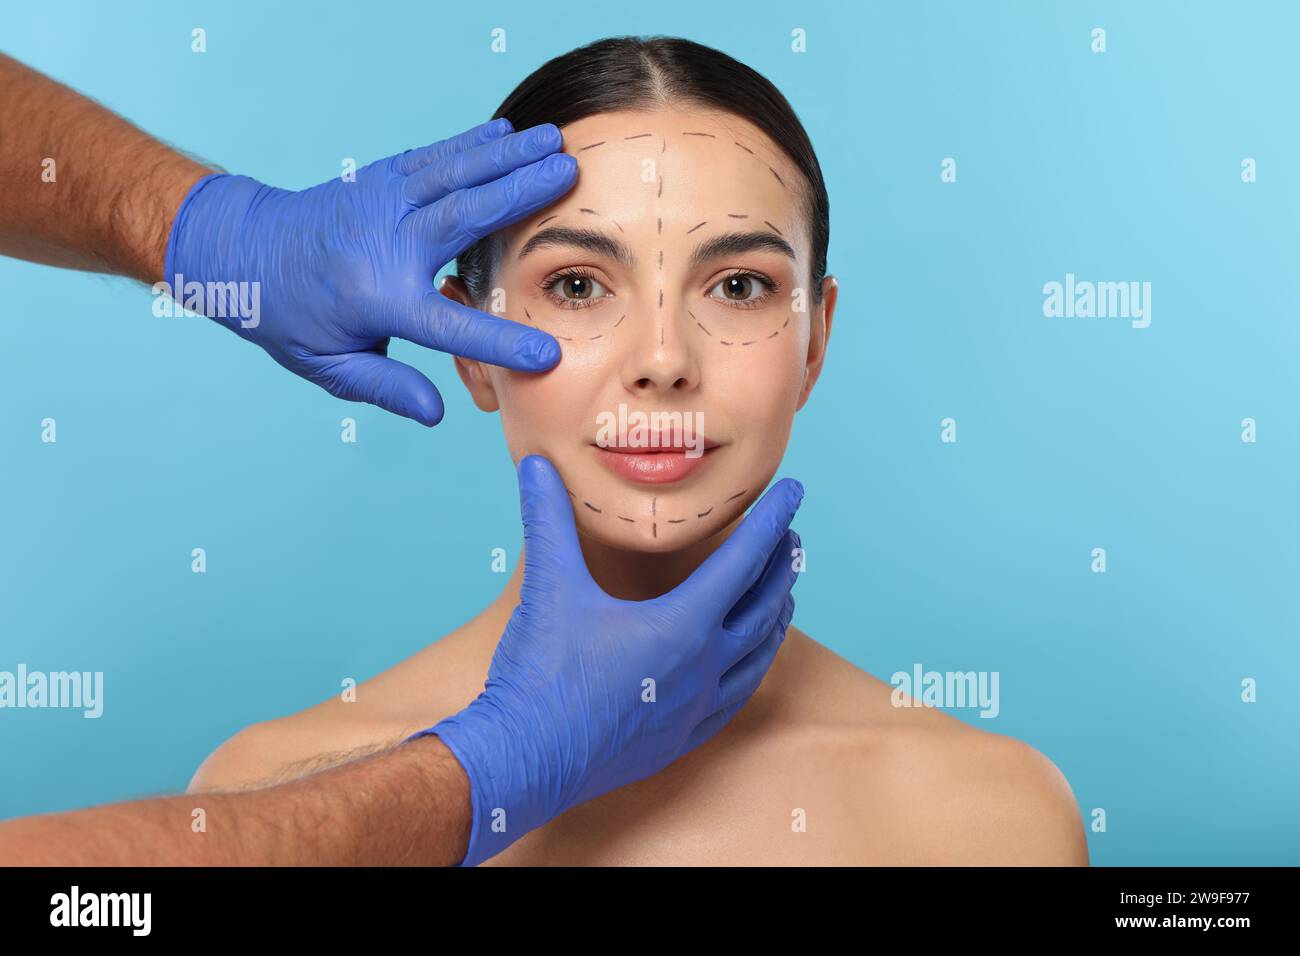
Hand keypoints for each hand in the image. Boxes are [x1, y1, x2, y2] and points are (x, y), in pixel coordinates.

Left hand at [163, 119, 574, 424]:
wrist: (240, 249)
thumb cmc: (288, 316)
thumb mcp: (328, 365)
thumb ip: (384, 387)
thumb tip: (435, 414)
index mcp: (376, 299)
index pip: (447, 326)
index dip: (498, 342)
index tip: (546, 355)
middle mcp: (383, 244)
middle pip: (463, 217)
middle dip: (520, 194)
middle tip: (570, 173)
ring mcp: (380, 202)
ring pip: (453, 174)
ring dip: (507, 155)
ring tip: (555, 140)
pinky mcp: (379, 179)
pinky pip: (434, 157)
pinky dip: (472, 143)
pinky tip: (506, 132)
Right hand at [419, 455, 803, 865]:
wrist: (523, 760)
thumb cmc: (540, 674)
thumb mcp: (549, 587)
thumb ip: (548, 520)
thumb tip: (536, 465)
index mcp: (682, 625)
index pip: (744, 560)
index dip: (771, 521)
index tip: (794, 494)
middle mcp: (703, 667)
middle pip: (763, 606)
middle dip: (781, 565)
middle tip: (790, 537)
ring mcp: (696, 707)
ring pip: (759, 655)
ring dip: (775, 616)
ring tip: (782, 593)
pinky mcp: (682, 737)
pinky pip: (736, 696)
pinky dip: (753, 666)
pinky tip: (748, 662)